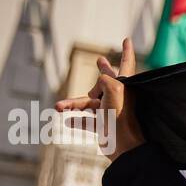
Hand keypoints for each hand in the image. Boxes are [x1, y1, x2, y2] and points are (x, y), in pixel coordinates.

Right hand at [55, 37, 143, 159]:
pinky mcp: (103, 126)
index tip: (127, 39)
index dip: (126, 51)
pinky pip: (86, 121)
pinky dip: (76, 120)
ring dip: (72, 104)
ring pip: (88, 103)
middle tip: (100, 60)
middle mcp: (119, 97)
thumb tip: (95, 91)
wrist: (123, 146)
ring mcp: (110, 112)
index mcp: (125, 86)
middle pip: (106, 81)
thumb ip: (104, 80)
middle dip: (103, 70)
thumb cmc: (121, 115)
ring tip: (58, 106)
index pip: (126, 64)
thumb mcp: (113, 88)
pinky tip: (67, 120)